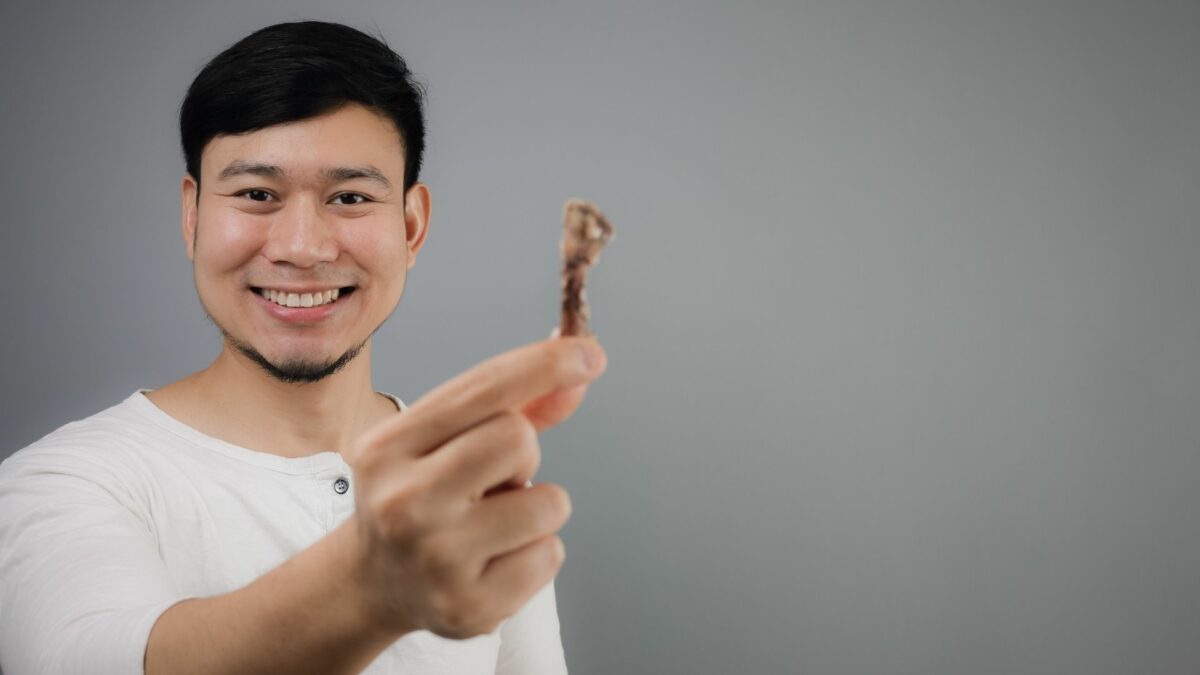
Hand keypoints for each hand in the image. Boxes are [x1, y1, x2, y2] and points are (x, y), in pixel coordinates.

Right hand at [345, 335, 606, 638]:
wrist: (373, 584)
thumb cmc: (419, 493)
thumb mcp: (442, 439)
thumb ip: (513, 401)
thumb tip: (582, 362)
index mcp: (388, 447)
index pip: (481, 390)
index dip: (543, 365)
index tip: (589, 353)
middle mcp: (404, 501)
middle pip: (517, 439)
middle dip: (522, 455)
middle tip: (492, 478)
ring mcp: (436, 559)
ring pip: (547, 502)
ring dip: (537, 506)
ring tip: (494, 521)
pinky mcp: (469, 606)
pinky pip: (550, 554)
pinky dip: (537, 552)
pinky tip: (495, 558)